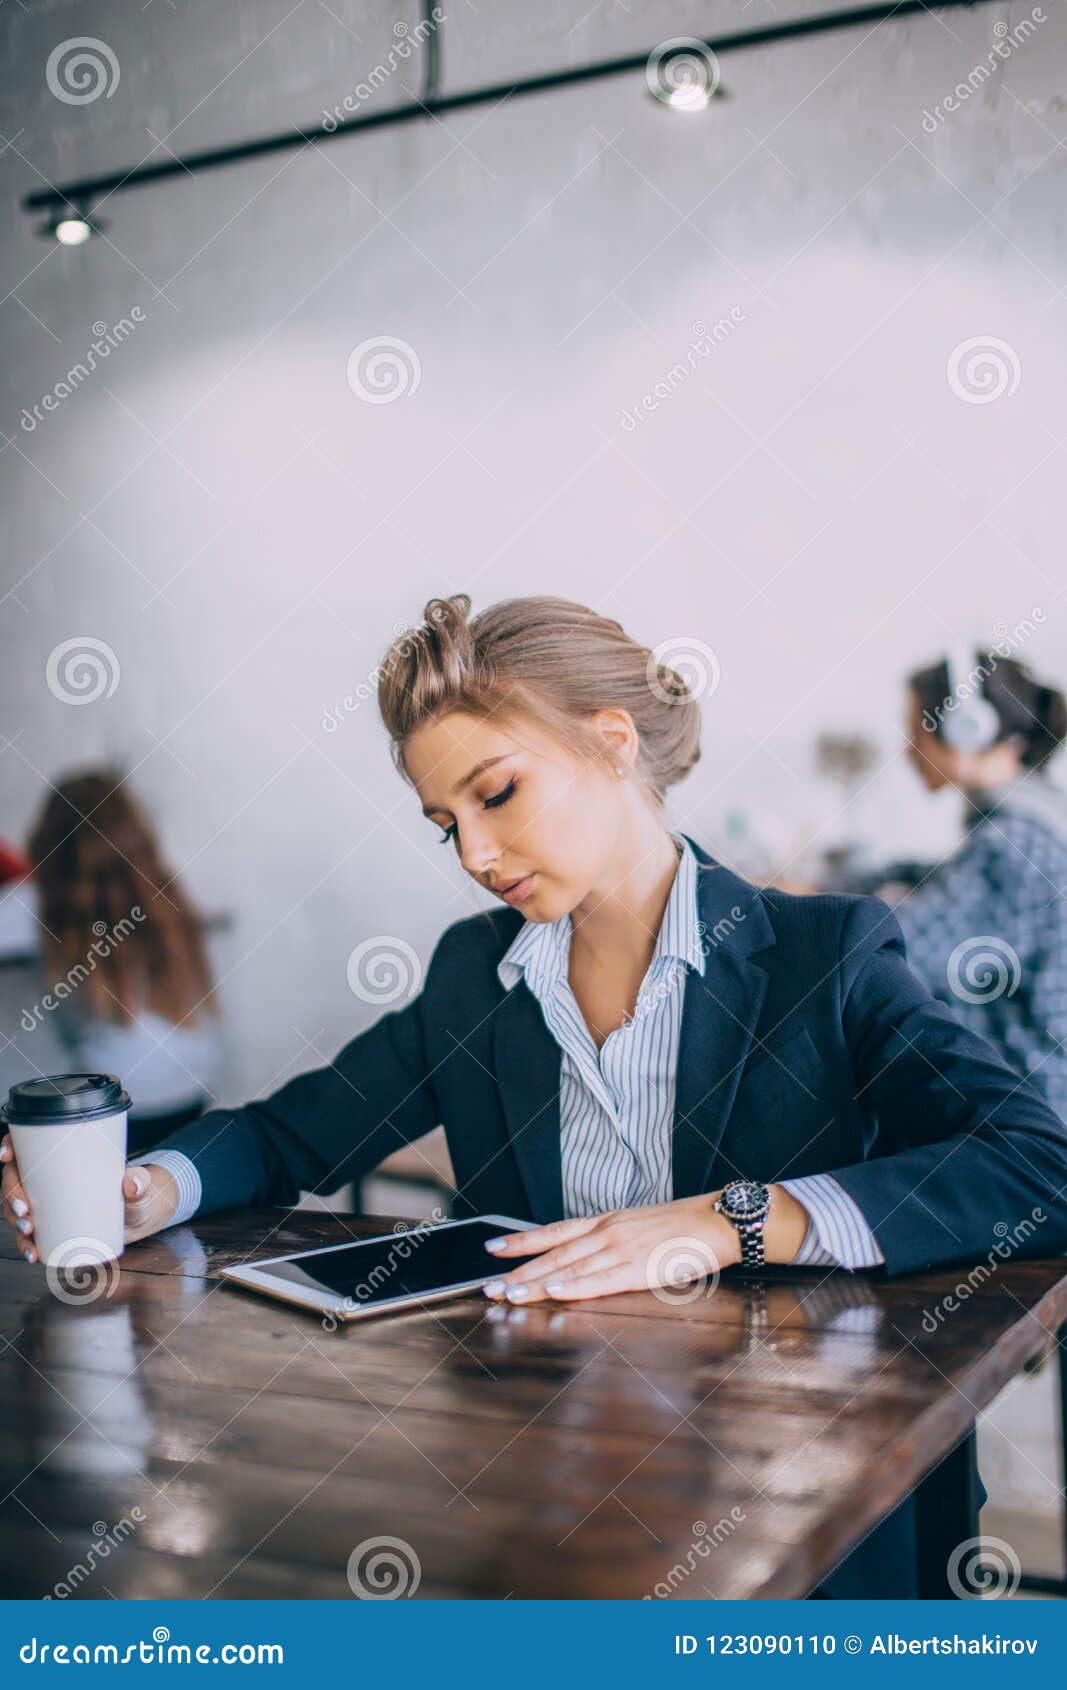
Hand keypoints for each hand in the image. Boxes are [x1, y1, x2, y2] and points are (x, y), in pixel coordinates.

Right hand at [0, 1135, 179, 1262]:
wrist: (141, 1217)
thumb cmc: (137, 1193)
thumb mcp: (141, 1187)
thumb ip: (141, 1183)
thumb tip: (133, 1182)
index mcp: (64, 1155)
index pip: (27, 1142)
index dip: (10, 1145)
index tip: (7, 1156)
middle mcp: (50, 1176)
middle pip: (15, 1178)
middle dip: (11, 1194)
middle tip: (25, 1210)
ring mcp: (48, 1201)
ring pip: (16, 1207)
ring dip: (14, 1221)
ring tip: (29, 1233)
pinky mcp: (52, 1224)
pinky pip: (30, 1233)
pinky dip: (27, 1244)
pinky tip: (33, 1252)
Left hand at [478, 1194, 742, 1304]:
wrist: (717, 1221)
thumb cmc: (683, 1228)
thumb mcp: (639, 1227)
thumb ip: (613, 1241)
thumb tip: (588, 1257)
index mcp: (607, 1222)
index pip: (555, 1231)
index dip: (523, 1241)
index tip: (494, 1249)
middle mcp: (608, 1232)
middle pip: (554, 1254)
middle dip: (519, 1271)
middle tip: (488, 1285)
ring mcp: (622, 1249)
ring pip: (569, 1268)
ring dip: (535, 1283)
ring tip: (507, 1294)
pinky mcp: (639, 1268)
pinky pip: (599, 1280)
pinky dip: (573, 1286)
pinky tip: (552, 1292)